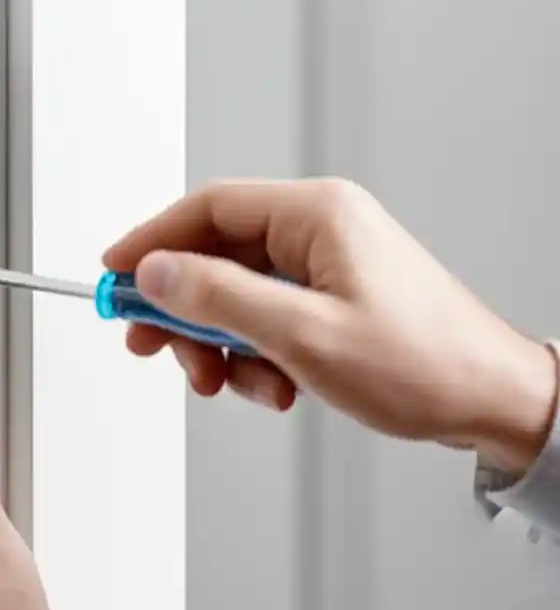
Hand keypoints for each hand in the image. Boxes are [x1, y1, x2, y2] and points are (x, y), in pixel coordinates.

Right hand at [104, 178, 556, 474]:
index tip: (114, 274)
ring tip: (227, 380)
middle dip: (182, 306)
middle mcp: (320, 229)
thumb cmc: (424, 363)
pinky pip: (265, 315)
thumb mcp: (302, 334)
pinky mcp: (331, 298)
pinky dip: (253, 353)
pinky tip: (272, 384)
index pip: (207, 208)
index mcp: (316, 214)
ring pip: (235, 291)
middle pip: (215, 252)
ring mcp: (326, 264)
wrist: (494, 402)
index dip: (151, 240)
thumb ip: (219, 297)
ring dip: (219, 341)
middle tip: (154, 343)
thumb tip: (156, 272)